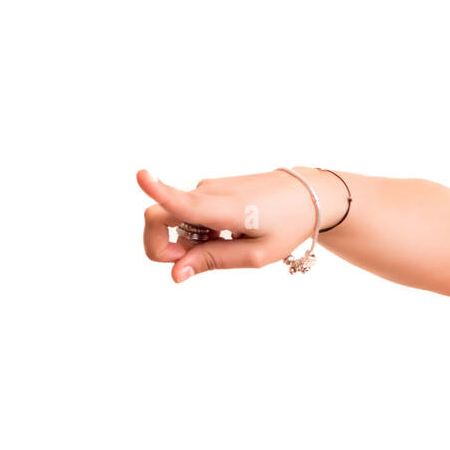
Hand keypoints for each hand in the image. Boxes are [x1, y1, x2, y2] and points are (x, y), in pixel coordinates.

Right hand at [137, 168, 319, 281]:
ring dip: (188, 242)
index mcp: (223, 208)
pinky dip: (198, 232)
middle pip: (158, 217)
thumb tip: (175, 273)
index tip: (141, 175)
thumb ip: (214, 260)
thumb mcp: (257, 254)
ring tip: (228, 244)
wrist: (309, 195)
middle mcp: (207, 193)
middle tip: (198, 263)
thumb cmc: (287, 225)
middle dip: (164, 248)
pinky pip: (187, 215)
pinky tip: (227, 234)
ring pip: (174, 220)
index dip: (156, 190)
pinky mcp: (208, 190)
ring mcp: (205, 188)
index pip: (182, 199)